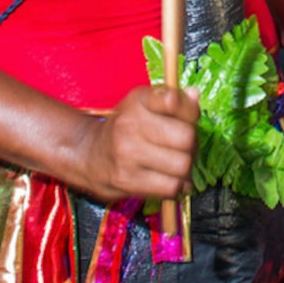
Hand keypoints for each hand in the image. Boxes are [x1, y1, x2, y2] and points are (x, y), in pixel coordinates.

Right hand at [72, 84, 199, 204]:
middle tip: (184, 148)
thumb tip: (194, 95)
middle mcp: (130, 124)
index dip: (189, 112)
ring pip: (182, 166)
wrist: (89, 155)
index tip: (186, 119)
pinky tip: (171, 181)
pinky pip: (171, 187)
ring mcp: (127, 153)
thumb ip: (174, 100)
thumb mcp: (145, 105)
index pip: (174, 100)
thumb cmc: (126, 129)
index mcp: (138, 100)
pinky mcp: (127, 180)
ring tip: (176, 166)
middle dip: (192, 146)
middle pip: (187, 138)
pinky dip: (178, 187)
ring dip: (187, 170)